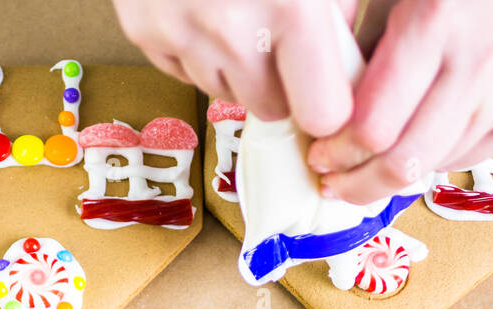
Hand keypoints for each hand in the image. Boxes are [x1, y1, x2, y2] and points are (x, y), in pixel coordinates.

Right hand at [113, 0, 359, 137]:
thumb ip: (340, 8)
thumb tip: (347, 58)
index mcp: (290, 9)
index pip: (321, 114)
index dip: (328, 105)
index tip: (331, 92)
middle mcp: (232, 32)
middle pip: (270, 109)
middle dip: (282, 86)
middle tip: (286, 44)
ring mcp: (181, 36)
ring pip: (225, 92)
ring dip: (241, 69)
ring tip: (245, 16)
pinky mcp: (145, 33)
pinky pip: (185, 71)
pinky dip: (201, 53)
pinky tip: (208, 9)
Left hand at [307, 0, 492, 203]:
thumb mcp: (398, 3)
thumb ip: (361, 55)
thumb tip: (320, 118)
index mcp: (432, 26)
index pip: (374, 124)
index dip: (338, 153)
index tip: (319, 156)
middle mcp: (475, 65)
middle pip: (402, 161)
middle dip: (358, 185)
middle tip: (335, 184)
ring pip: (430, 167)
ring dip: (391, 177)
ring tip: (368, 168)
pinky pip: (461, 161)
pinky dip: (430, 162)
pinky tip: (416, 145)